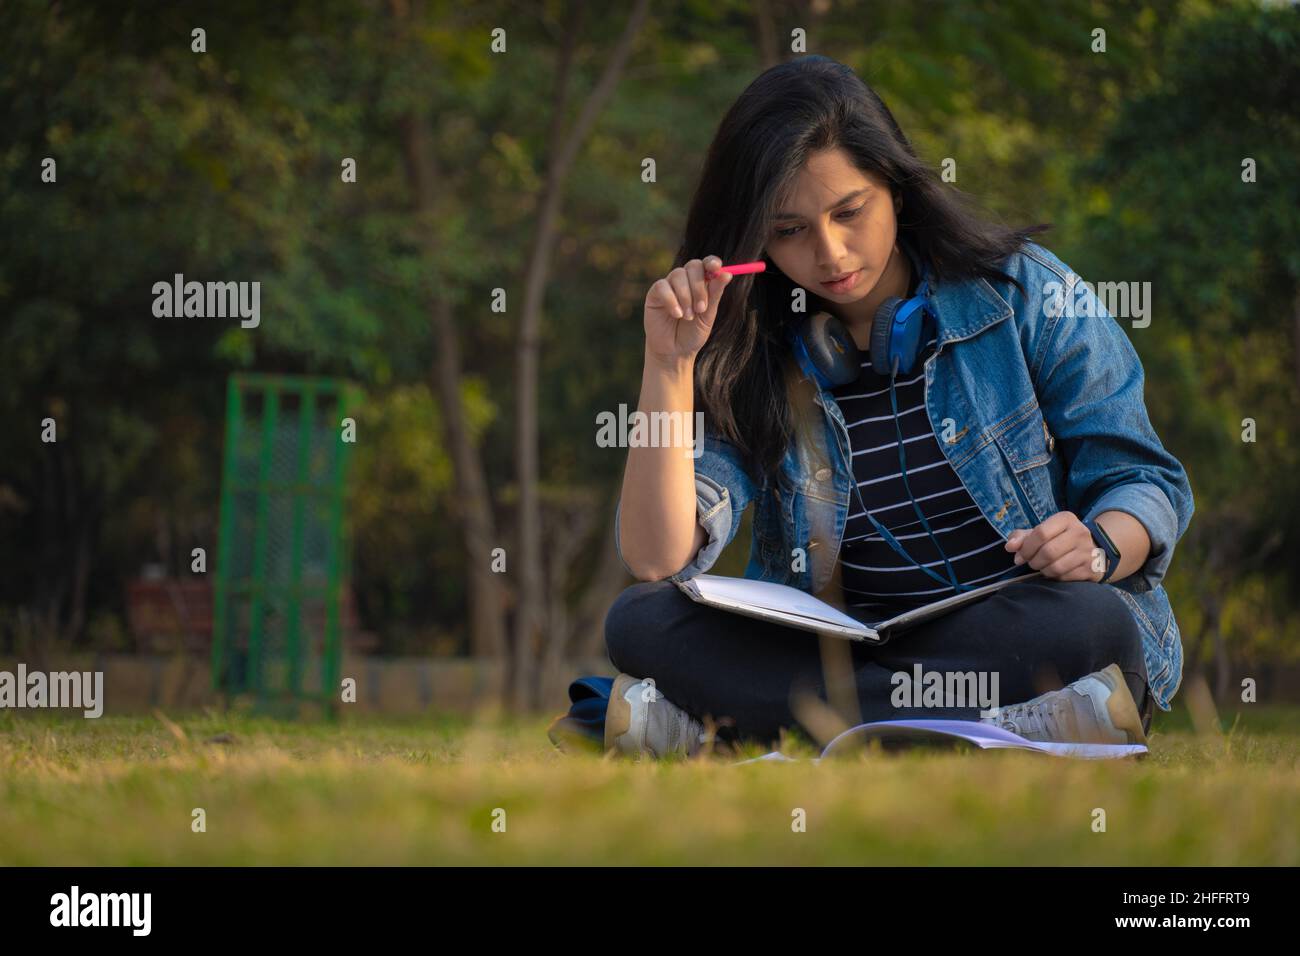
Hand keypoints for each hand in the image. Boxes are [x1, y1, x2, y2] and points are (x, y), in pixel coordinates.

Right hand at [643, 255, 733, 369]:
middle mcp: (685, 281)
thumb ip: (715, 294)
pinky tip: (676, 315)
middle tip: (701, 308)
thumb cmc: (693, 333)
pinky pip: (662, 286)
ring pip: (678, 275)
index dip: (712, 262)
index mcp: (701, 283)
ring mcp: (669, 285)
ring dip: (686, 297)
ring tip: (688, 317)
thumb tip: (727, 274)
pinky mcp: (655, 293)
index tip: (716, 267)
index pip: (707, 264)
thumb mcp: (708, 315)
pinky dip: (671, 300)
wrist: (675, 351)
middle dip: (699, 286)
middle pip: (693, 266)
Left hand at [1003, 511, 1106, 581]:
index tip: (1019, 555)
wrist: (1093, 549)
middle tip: (1031, 562)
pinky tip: (1055, 572)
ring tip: (1042, 566)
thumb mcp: (1042, 532)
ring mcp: (1088, 551)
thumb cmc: (1059, 539)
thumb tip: (1010, 546)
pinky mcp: (1091, 568)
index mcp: (1066, 519)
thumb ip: (1022, 537)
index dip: (1026, 547)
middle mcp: (1080, 533)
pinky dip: (1054, 577)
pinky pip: (1064, 577)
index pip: (1041, 533)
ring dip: (1043, 570)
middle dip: (1033, 561)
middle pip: (1048, 552)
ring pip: (1056, 567)